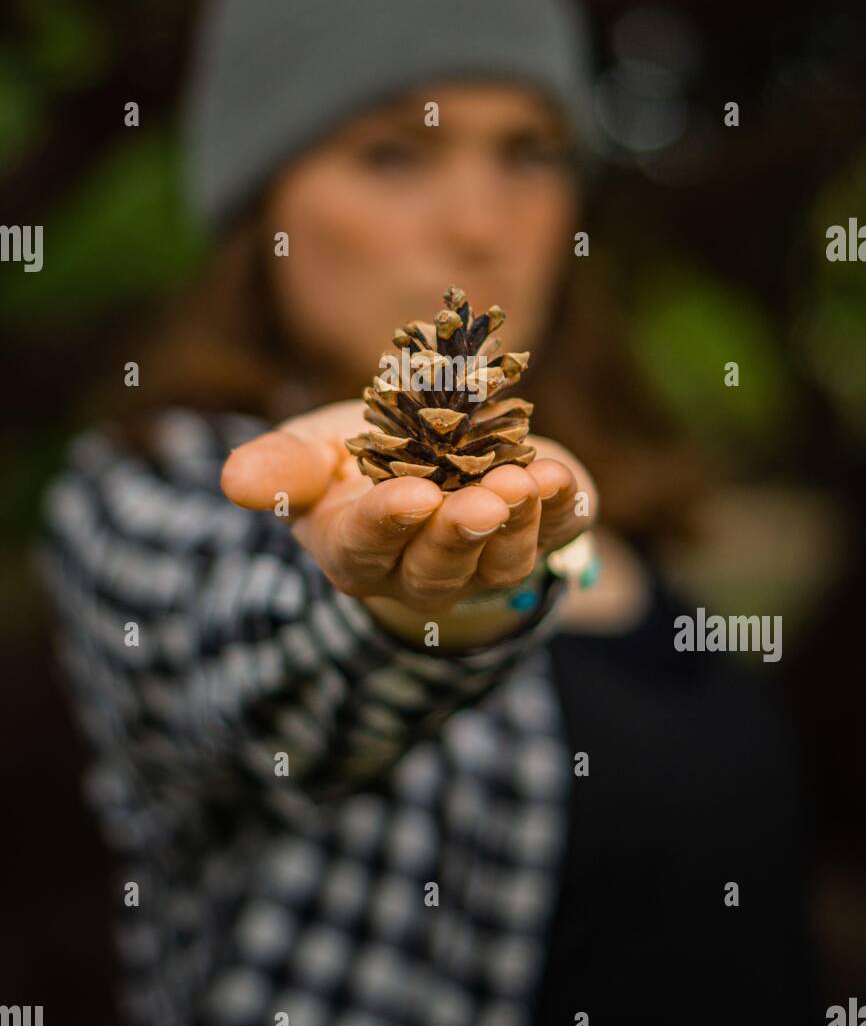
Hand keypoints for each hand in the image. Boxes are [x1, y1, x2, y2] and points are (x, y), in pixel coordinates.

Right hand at [220, 400, 595, 616]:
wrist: (429, 463)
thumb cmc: (356, 459)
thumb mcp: (313, 453)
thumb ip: (283, 468)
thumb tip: (233, 480)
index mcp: (355, 550)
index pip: (366, 547)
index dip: (389, 524)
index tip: (413, 494)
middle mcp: (418, 572)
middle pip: (438, 568)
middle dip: (461, 534)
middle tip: (483, 500)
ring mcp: (480, 565)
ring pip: (500, 562)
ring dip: (519, 524)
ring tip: (529, 481)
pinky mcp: (534, 540)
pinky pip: (555, 537)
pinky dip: (564, 510)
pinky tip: (564, 479)